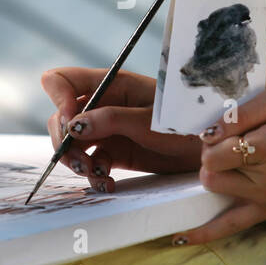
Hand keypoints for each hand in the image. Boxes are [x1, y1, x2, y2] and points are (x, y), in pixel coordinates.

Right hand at [41, 67, 201, 191]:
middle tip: (79, 162)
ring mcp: (106, 128)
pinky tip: (107, 184)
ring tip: (95, 175)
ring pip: (72, 142)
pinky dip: (93, 175)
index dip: (58, 100)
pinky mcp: (113, 152)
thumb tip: (72, 126)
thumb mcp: (147, 121)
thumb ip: (110, 120)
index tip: (71, 125)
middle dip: (64, 141)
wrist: (208, 150)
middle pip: (60, 117)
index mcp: (110, 84)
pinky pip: (90, 162)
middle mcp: (103, 104)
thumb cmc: (183, 124)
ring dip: (76, 161)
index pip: (62, 80)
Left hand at [179, 85, 265, 244]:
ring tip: (231, 163)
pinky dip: (204, 233)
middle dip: (211, 155)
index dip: (212, 137)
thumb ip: (244, 111)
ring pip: (216, 191)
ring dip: (214, 175)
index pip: (217, 149)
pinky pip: (231, 228)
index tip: (224, 129)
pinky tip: (179, 238)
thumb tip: (209, 131)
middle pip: (211, 172)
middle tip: (228, 144)